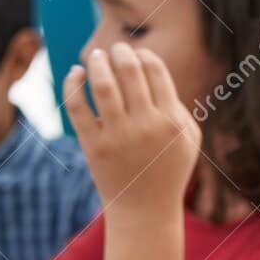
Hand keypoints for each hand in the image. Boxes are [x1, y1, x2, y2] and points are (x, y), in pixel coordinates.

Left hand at [63, 45, 199, 220]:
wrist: (146, 210)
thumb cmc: (168, 170)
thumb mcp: (187, 141)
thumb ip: (178, 107)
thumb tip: (150, 69)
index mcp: (172, 122)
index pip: (155, 71)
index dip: (144, 55)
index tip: (136, 54)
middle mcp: (147, 126)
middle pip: (129, 70)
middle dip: (120, 51)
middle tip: (114, 49)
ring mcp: (119, 136)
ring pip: (102, 84)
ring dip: (97, 62)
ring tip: (95, 56)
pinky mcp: (94, 146)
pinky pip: (77, 105)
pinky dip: (73, 83)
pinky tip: (76, 74)